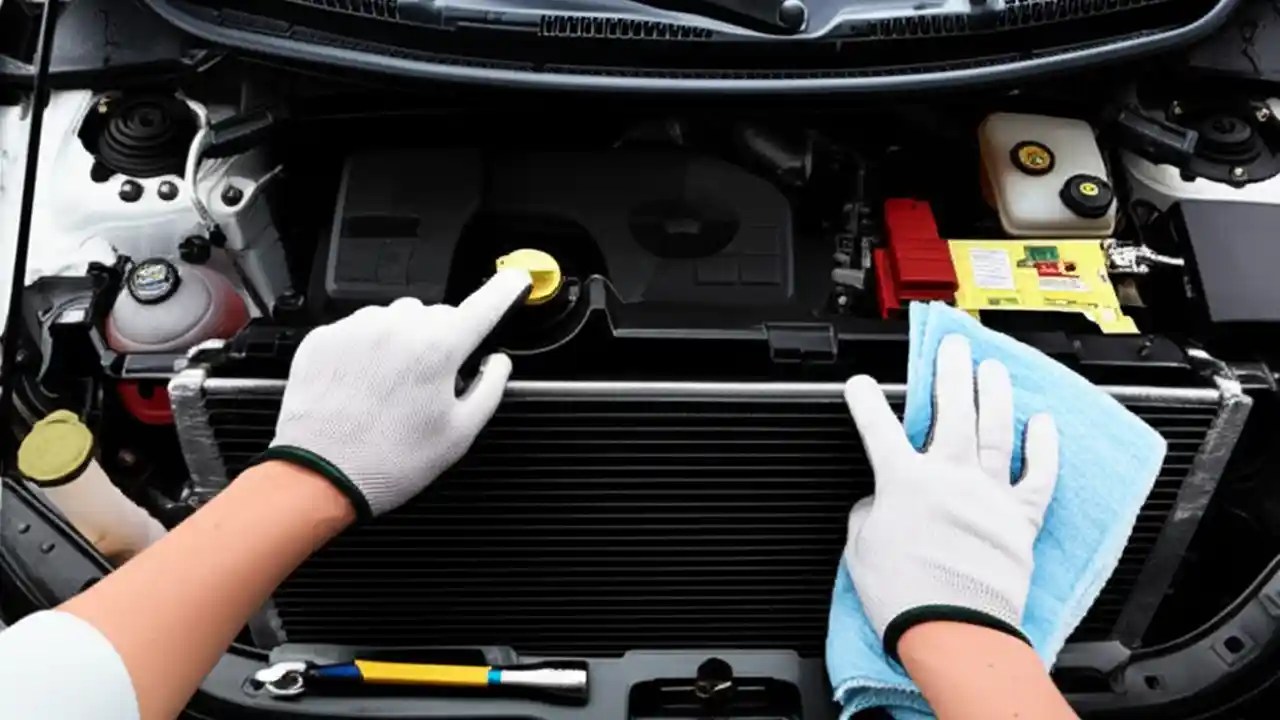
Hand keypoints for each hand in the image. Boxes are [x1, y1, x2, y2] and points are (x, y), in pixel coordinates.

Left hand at [261, 270, 532, 517]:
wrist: (318, 476)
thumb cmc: (388, 461)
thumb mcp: (459, 435)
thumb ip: (490, 389)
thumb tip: (498, 364)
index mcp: (438, 348)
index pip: (484, 304)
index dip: (505, 289)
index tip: (514, 281)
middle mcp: (397, 327)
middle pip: (437, 315)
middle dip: (442, 342)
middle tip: (430, 386)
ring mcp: (357, 328)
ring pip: (397, 320)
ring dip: (403, 343)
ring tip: (391, 389)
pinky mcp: (325, 337)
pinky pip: (360, 330)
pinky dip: (368, 350)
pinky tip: (365, 386)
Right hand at [842, 334, 1058, 657]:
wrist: (953, 632)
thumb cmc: (905, 597)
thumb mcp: (862, 549)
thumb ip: (868, 514)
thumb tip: (877, 504)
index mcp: (903, 482)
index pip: (879, 427)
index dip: (865, 400)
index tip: (860, 382)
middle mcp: (949, 477)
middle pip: (951, 410)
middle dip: (948, 372)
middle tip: (952, 346)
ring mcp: (989, 494)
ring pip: (995, 430)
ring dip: (993, 393)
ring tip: (991, 368)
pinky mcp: (1019, 518)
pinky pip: (1038, 475)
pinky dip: (1044, 448)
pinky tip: (1043, 423)